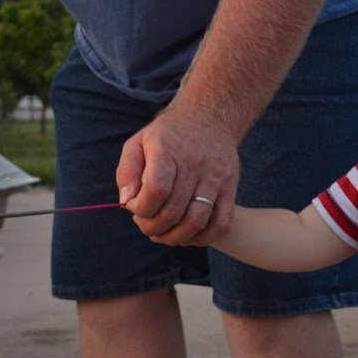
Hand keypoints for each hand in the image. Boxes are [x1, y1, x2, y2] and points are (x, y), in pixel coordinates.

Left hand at [117, 105, 238, 245]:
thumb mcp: (139, 143)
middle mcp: (194, 163)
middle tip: (145, 224)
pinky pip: (221, 224)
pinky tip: (188, 235)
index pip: (156, 190)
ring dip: (175, 237)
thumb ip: (126, 172)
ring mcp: (216, 176)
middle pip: (173, 211)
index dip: (141, 209)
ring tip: (164, 233)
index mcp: (167, 149)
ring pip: (196, 222)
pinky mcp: (231, 187)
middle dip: (152, 227)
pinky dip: (203, 238)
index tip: (135, 208)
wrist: (210, 119)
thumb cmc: (168, 136)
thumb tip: (127, 202)